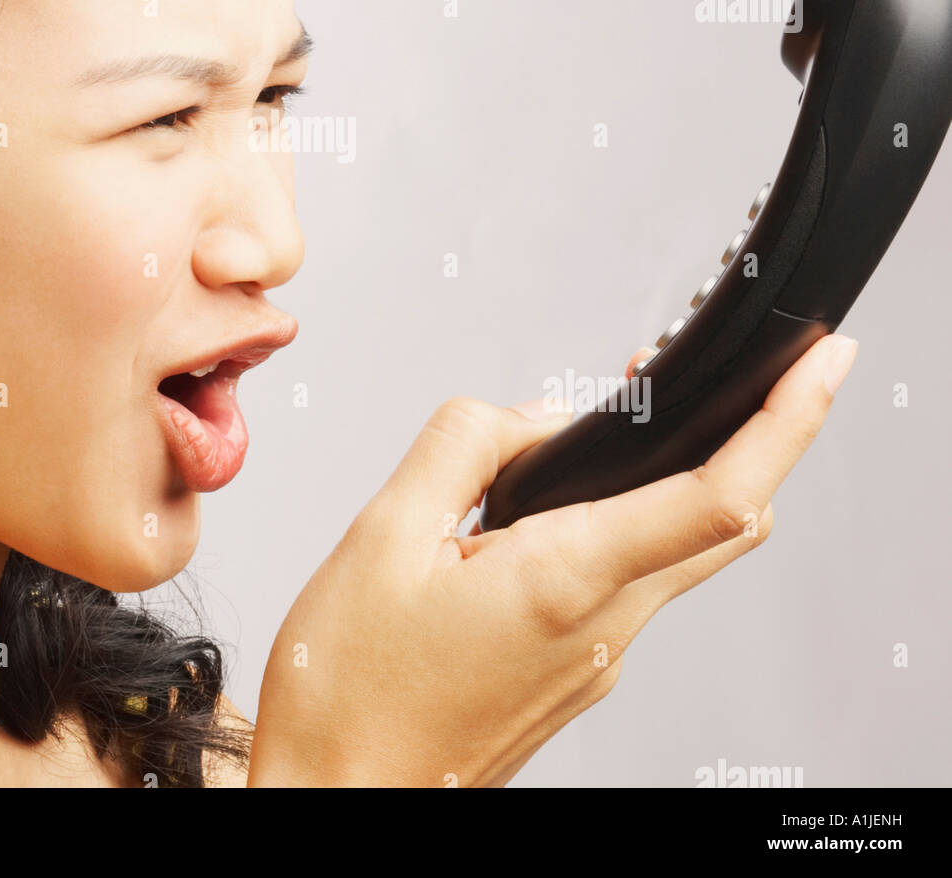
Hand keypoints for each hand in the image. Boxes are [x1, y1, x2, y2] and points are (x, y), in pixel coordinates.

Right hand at [247, 333, 857, 787]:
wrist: (343, 796)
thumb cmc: (348, 690)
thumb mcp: (383, 534)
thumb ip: (464, 446)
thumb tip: (529, 417)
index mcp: (563, 583)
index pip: (717, 498)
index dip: (786, 423)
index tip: (821, 366)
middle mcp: (602, 629)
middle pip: (723, 523)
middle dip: (747, 434)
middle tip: (720, 374)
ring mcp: (595, 660)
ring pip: (674, 550)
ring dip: (670, 477)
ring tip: (603, 424)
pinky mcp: (574, 673)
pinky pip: (626, 580)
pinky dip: (618, 522)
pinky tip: (551, 502)